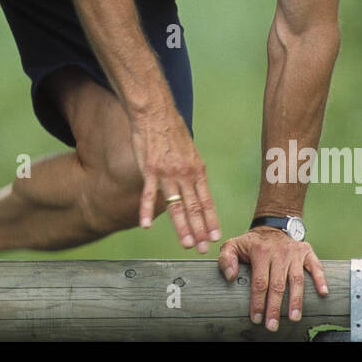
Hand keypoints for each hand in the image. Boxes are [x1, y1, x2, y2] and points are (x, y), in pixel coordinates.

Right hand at [129, 111, 220, 251]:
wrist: (155, 113)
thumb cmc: (171, 131)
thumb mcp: (190, 151)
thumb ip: (192, 171)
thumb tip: (196, 187)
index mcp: (197, 169)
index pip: (206, 200)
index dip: (211, 220)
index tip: (215, 237)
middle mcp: (185, 173)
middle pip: (194, 207)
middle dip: (199, 230)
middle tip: (202, 248)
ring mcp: (167, 173)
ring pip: (176, 205)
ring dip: (181, 227)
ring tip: (186, 243)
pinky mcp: (150, 169)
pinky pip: (149, 194)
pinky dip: (147, 211)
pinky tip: (146, 225)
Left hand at [218, 227, 327, 330]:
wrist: (271, 226)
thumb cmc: (251, 242)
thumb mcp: (233, 245)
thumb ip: (226, 259)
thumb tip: (231, 276)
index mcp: (260, 251)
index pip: (259, 282)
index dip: (258, 302)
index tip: (257, 318)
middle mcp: (278, 251)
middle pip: (277, 284)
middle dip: (275, 307)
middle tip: (273, 325)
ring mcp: (294, 252)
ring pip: (296, 279)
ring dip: (296, 300)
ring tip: (294, 317)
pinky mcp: (306, 251)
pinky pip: (316, 265)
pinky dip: (320, 279)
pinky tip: (323, 293)